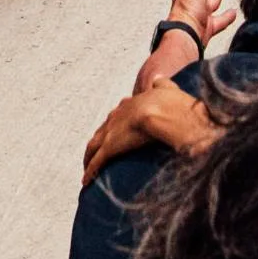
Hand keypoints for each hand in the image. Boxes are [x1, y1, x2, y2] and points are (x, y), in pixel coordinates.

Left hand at [81, 83, 216, 180]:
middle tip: (96, 153)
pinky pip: (96, 162)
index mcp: (130, 104)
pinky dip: (90, 171)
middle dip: (98, 142)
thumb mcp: (166, 89)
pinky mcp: (110, 147)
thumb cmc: (170, 103)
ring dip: (89, 158)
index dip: (114, 125)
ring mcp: (111, 132)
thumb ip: (161, 84)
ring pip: (93, 146)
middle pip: (101, 130)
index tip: (113, 131)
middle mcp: (116, 117)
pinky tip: (86, 181)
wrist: (164, 111)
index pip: (117, 116)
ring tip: (87, 170)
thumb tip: (158, 77)